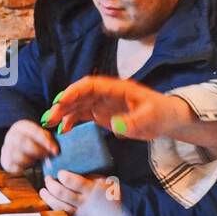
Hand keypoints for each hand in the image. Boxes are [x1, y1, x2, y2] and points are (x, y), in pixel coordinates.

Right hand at [0, 119, 57, 173]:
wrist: (16, 147)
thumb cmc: (33, 141)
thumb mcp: (40, 135)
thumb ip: (48, 139)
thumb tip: (55, 150)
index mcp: (21, 126)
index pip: (33, 131)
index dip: (45, 141)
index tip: (55, 150)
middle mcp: (11, 136)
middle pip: (24, 143)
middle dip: (38, 151)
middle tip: (47, 156)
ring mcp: (6, 149)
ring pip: (18, 156)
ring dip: (31, 160)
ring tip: (37, 161)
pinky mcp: (5, 161)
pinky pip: (14, 167)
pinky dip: (24, 168)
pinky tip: (29, 166)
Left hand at [40, 170, 109, 215]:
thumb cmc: (111, 196)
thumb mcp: (105, 181)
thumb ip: (90, 175)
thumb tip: (70, 167)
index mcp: (94, 190)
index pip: (73, 182)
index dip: (63, 176)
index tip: (60, 172)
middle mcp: (86, 203)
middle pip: (61, 193)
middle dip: (51, 184)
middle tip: (48, 178)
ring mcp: (80, 215)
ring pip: (58, 206)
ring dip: (47, 197)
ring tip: (44, 190)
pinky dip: (53, 208)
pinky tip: (50, 201)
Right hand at [42, 76, 193, 141]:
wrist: (166, 119)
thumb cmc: (160, 113)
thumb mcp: (150, 118)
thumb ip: (134, 122)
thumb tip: (115, 126)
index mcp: (116, 88)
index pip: (90, 85)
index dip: (74, 91)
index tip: (61, 101)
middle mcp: (106, 94)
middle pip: (80, 95)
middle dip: (63, 104)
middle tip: (50, 117)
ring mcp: (103, 104)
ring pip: (78, 105)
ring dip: (63, 113)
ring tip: (50, 123)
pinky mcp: (102, 115)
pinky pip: (83, 116)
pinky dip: (72, 121)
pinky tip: (64, 130)